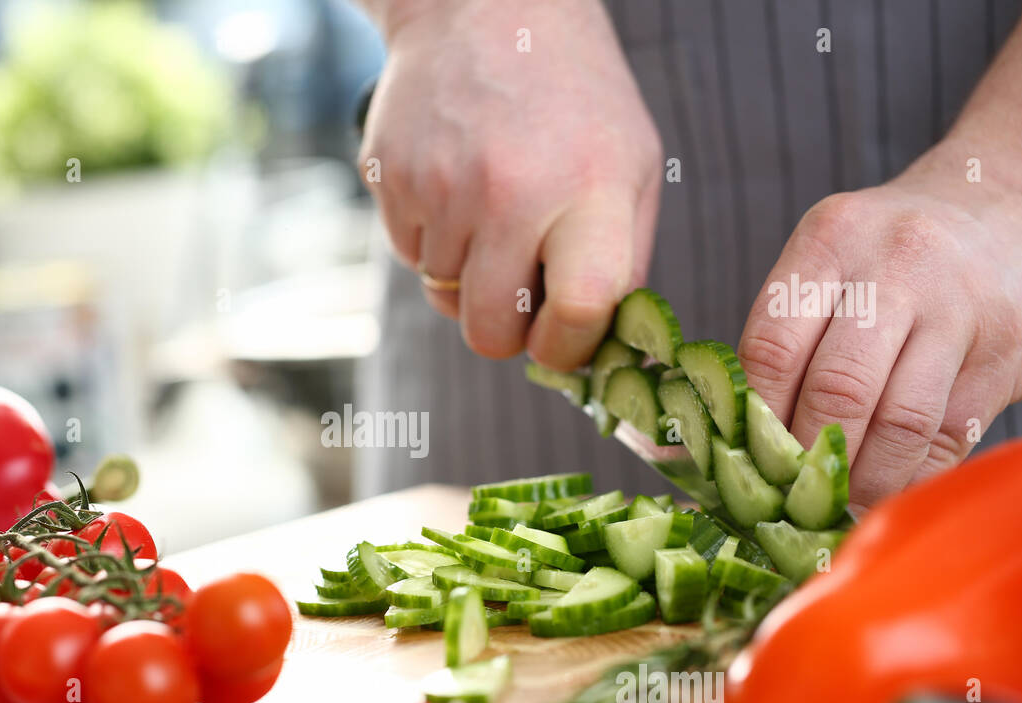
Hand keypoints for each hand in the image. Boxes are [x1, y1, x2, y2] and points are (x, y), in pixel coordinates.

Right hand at [358, 0, 660, 366]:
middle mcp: (511, 192)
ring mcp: (441, 187)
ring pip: (444, 298)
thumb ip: (623, 260)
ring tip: (491, 211)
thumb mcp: (631, 165)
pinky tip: (455, 187)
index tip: (564, 338)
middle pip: (490, 333)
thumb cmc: (572, 99)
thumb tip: (600, 350)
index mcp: (589, 189)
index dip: (569, 348)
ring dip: (468, 277)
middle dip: (506, 333)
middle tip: (521, 297)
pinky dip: (433, 241)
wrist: (484, 7)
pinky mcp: (391, 180)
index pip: (580, 311)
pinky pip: (410, 257)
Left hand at [737, 139, 1021, 507]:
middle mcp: (897, 267)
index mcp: (830, 241)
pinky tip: (884, 487)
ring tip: (836, 503)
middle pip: (837, 390)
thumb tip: (717, 441)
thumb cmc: (883, 257)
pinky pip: (947, 438)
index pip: (772, 348)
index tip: (746, 462)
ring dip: (862, 480)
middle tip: (789, 496)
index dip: (755, 420)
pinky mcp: (1004, 354)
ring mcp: (959, 310)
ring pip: (899, 424)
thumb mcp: (824, 262)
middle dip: (808, 459)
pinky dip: (910, 477)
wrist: (996, 210)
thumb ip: (778, 340)